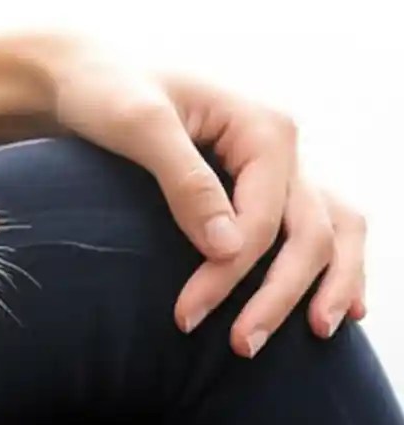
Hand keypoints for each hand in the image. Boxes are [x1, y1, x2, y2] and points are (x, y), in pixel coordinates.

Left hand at [52, 52, 366, 356]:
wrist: (86, 77)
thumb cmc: (106, 91)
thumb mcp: (137, 125)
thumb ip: (185, 182)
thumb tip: (230, 248)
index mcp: (262, 126)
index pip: (263, 217)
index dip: (230, 273)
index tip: (186, 316)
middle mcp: (282, 145)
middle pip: (306, 232)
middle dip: (277, 294)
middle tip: (240, 347)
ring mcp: (278, 166)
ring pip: (330, 231)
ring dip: (325, 285)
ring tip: (317, 335)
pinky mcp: (262, 184)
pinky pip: (318, 226)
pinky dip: (334, 265)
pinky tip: (339, 309)